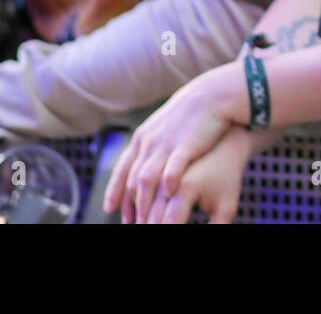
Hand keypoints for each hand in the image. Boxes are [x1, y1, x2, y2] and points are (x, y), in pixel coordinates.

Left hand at [102, 62, 243, 222]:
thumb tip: (141, 168)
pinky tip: (169, 195)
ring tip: (148, 222)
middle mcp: (149, 143)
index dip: (114, 191)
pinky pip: (172, 166)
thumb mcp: (162, 132)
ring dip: (145, 203)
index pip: (122, 170)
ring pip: (147, 178)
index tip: (110, 209)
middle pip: (133, 179)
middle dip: (131, 206)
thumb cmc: (188, 118)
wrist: (210, 97)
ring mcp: (165, 144)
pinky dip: (168, 181)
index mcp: (142, 140)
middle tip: (133, 225)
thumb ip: (151, 150)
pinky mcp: (185, 144)